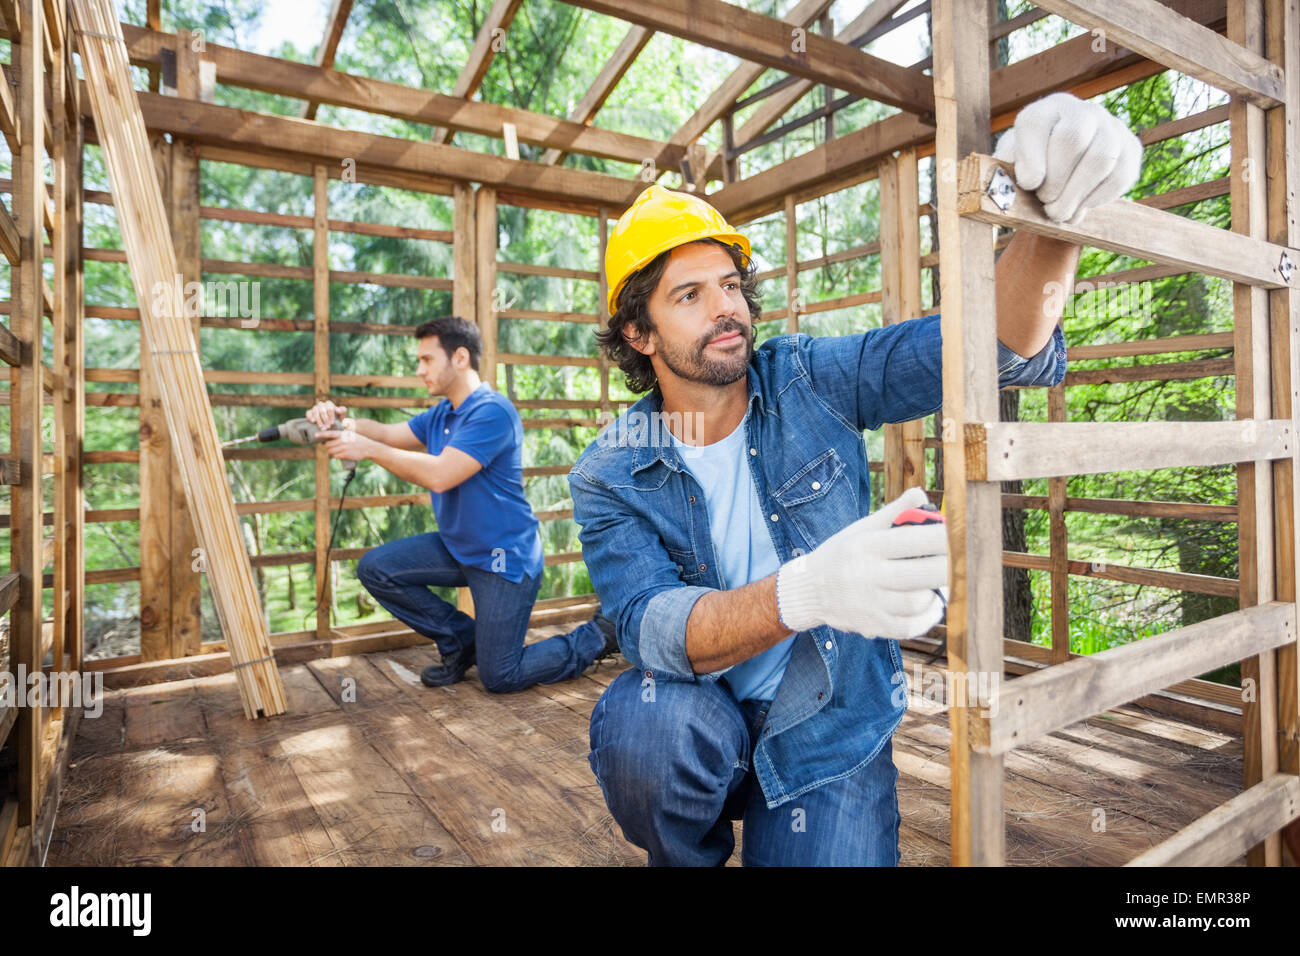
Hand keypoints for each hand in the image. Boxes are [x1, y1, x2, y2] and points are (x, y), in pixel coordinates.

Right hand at [306, 400, 347, 428]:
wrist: (329, 425)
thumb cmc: (337, 419)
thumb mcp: (341, 416)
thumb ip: (342, 411)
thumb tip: (337, 410)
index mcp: (329, 404)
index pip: (330, 408)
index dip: (331, 416)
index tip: (332, 423)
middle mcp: (321, 404)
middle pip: (322, 411)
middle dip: (325, 420)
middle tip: (327, 427)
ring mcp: (315, 408)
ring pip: (315, 412)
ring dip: (319, 420)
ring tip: (322, 427)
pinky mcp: (309, 412)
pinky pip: (308, 413)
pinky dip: (310, 417)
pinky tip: (313, 422)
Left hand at [321, 429, 376, 462]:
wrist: (369, 448)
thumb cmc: (359, 441)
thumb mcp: (350, 434)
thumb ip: (341, 435)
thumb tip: (330, 438)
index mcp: (343, 434)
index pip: (330, 433)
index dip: (322, 434)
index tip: (315, 435)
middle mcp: (342, 440)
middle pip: (328, 445)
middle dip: (328, 446)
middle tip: (331, 447)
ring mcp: (344, 448)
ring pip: (331, 451)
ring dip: (331, 452)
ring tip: (336, 451)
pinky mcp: (345, 455)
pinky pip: (335, 456)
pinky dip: (336, 456)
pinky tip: (339, 455)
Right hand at [776, 486, 947, 639]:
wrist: (809, 590)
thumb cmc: (843, 554)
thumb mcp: (861, 529)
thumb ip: (893, 513)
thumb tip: (921, 494)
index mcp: (867, 546)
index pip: (912, 540)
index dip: (942, 539)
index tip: (960, 536)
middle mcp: (866, 575)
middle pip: (920, 574)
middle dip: (949, 568)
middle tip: (963, 562)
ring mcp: (869, 604)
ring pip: (916, 602)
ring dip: (937, 593)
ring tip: (944, 584)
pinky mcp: (872, 626)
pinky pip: (908, 626)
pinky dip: (927, 617)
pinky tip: (932, 605)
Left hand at [994, 92, 1141, 224]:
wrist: (1063, 171)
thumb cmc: (1030, 171)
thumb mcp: (1011, 169)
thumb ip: (1006, 177)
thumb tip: (1010, 191)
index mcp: (1044, 111)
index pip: (1035, 124)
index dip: (1030, 158)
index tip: (1029, 184)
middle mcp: (1081, 111)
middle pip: (1072, 139)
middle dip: (1056, 180)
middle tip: (1045, 201)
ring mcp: (1110, 127)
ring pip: (1100, 159)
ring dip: (1076, 194)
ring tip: (1058, 212)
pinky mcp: (1130, 149)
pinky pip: (1119, 176)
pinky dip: (1096, 199)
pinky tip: (1079, 207)